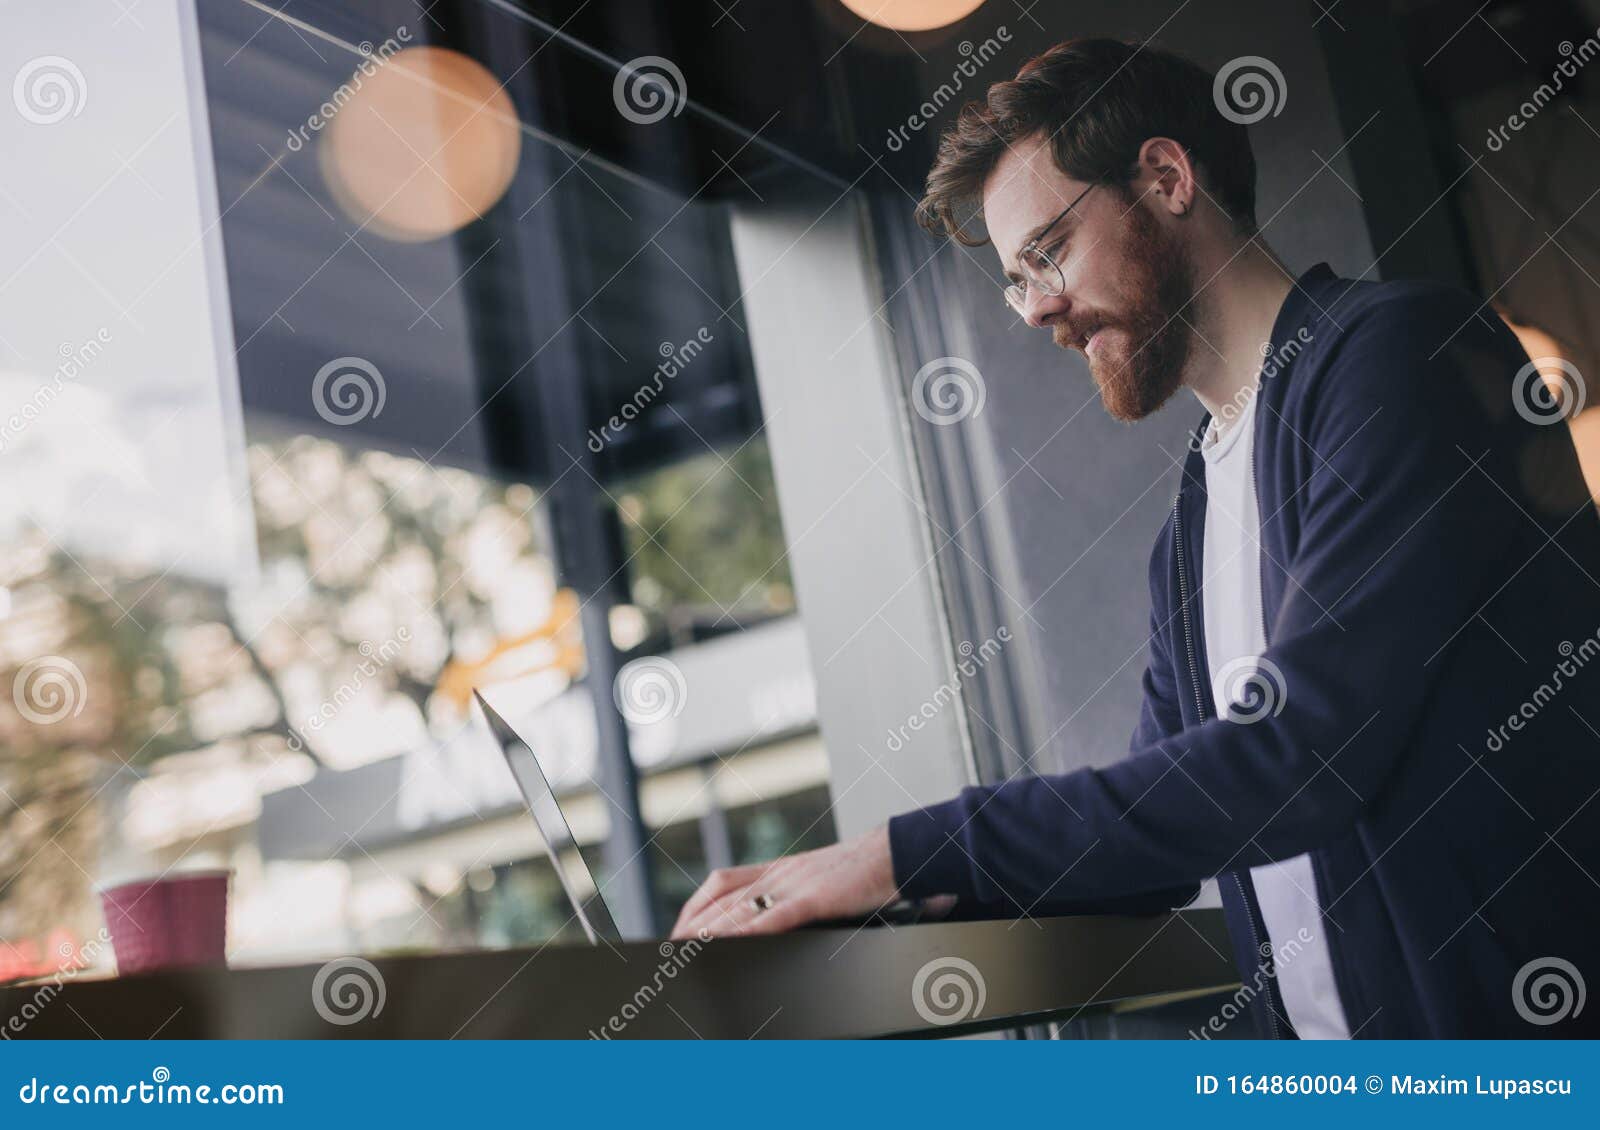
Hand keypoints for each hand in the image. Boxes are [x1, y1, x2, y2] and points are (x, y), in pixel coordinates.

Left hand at [669, 826, 898, 938]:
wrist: (893, 854)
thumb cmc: (860, 874)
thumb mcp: (816, 883)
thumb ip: (791, 900)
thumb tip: (768, 924)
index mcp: (778, 870)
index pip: (722, 883)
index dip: (695, 905)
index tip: (678, 927)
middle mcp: (780, 874)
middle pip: (722, 897)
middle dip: (692, 923)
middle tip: (671, 947)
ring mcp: (796, 884)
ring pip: (741, 906)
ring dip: (710, 929)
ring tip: (687, 948)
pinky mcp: (816, 898)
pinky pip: (777, 915)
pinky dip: (750, 929)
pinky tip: (733, 942)